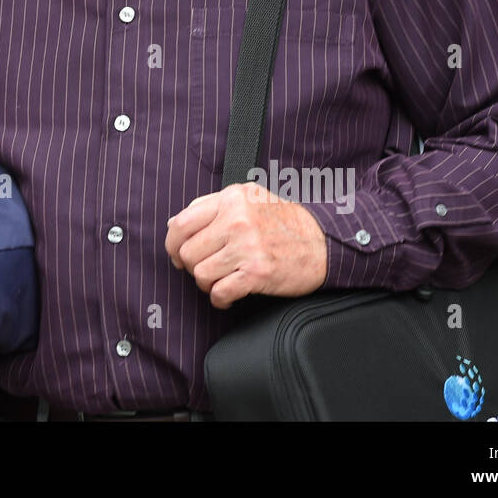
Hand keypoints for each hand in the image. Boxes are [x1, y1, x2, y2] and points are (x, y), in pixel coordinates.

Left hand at [164, 182, 327, 308]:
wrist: (324, 242)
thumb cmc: (284, 221)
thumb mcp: (248, 198)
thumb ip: (211, 206)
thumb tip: (174, 224)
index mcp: (231, 198)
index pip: (182, 223)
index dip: (173, 243)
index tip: (177, 254)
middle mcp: (237, 220)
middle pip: (188, 252)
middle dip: (192, 266)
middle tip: (206, 269)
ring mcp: (248, 247)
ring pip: (200, 274)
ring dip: (207, 283)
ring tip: (221, 280)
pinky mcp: (258, 273)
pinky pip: (220, 292)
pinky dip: (220, 298)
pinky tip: (228, 295)